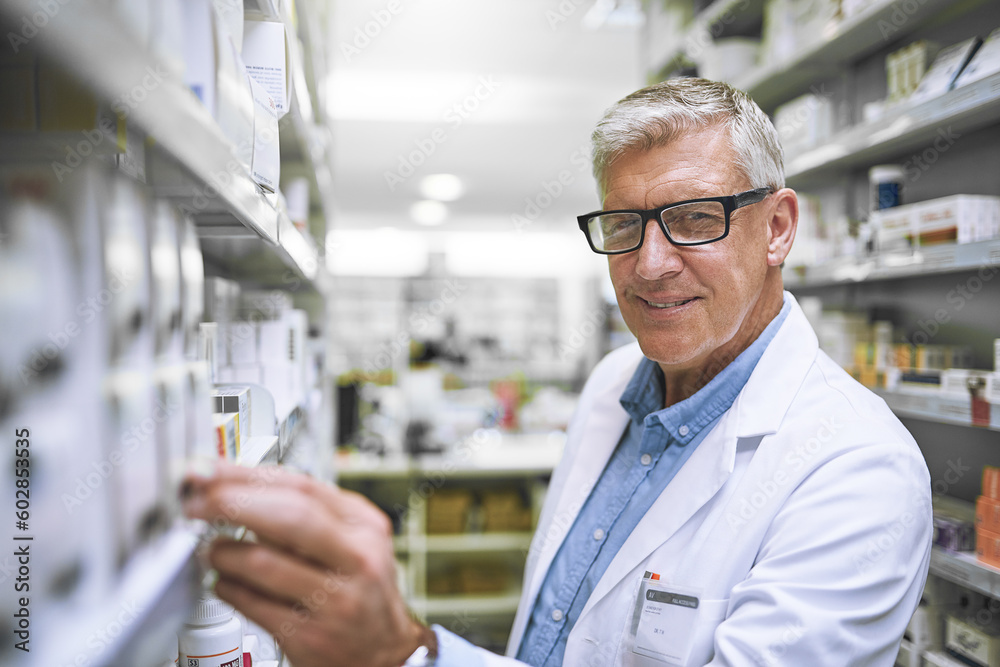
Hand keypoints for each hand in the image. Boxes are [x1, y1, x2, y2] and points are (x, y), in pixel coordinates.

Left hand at [182, 462, 426, 666]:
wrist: (383, 653)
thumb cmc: (358, 591)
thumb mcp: (350, 542)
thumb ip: (306, 516)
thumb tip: (238, 489)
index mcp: (363, 526)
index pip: (301, 486)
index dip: (247, 475)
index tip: (209, 471)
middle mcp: (356, 559)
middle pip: (289, 516)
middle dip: (232, 503)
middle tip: (196, 503)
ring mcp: (335, 600)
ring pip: (264, 562)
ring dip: (224, 553)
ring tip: (213, 551)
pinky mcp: (310, 636)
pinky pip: (253, 604)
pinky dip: (228, 588)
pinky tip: (225, 582)